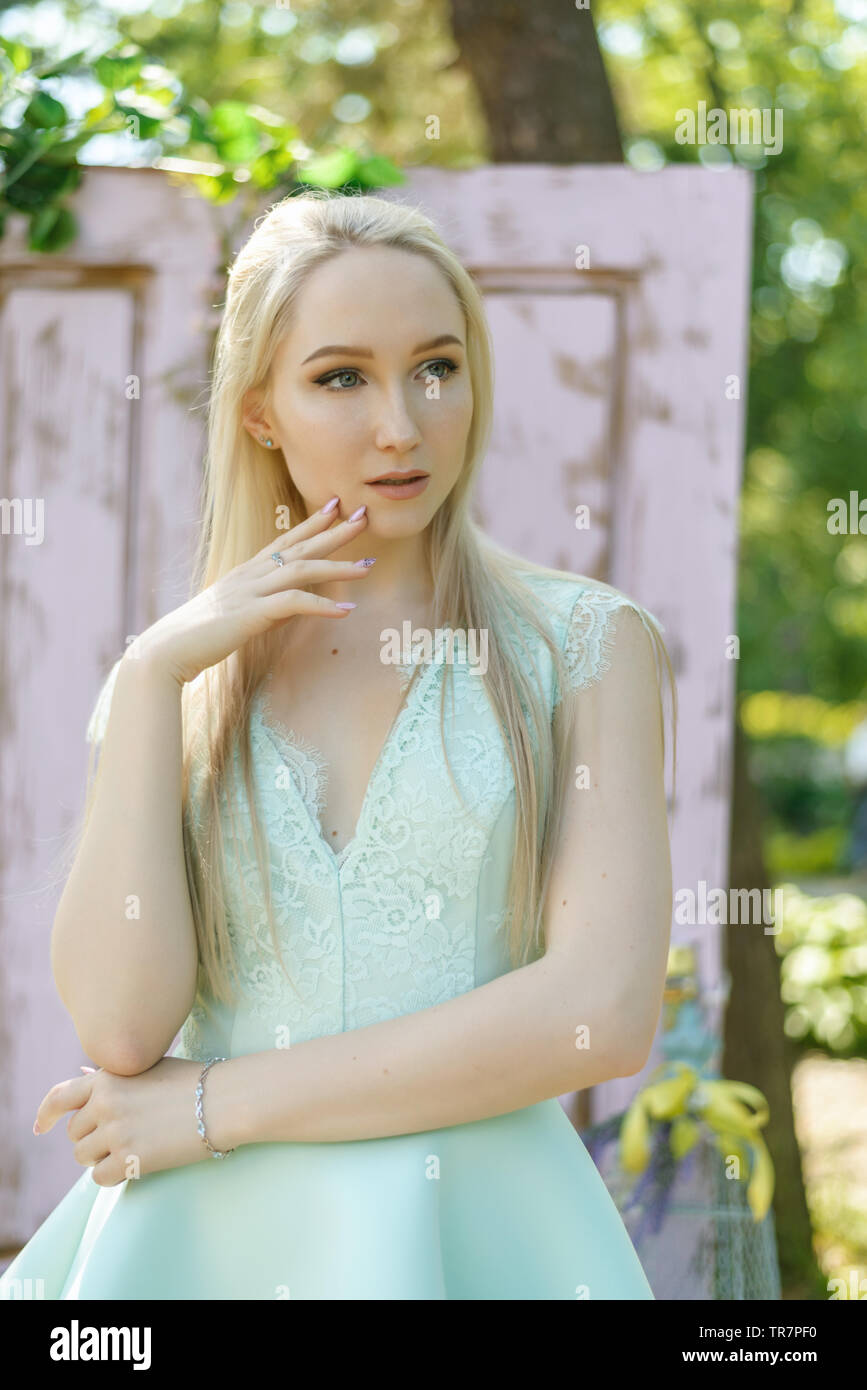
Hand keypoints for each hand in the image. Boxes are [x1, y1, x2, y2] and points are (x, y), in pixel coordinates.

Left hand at [32, 1056, 222, 1186]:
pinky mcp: (129, 1158)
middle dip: (92, 1139)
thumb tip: (82, 1076)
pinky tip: (136, 1164)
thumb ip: (113, 1077)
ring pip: (84, 1157)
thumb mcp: (149, 1069)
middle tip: (122, 1137)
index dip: (46, 1114)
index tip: (41, 1127)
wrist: (223, 1100)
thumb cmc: (193, 1081)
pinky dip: (114, 1175)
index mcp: (108, 1078)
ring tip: (132, 1149)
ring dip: (102, 1158)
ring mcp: (116, 1131)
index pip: (60, 1097)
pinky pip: (100, 1177)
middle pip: (75, 1134)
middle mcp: (105, 1103)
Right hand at [126, 499, 373, 685]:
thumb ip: (267, 606)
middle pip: (299, 546)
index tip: (336, 506)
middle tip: (364, 516)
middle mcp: (250, 574)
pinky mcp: (250, 614)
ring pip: (301, 570)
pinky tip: (346, 610)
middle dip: (334, 531)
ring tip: (367, 566)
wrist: (168, 649)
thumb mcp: (239, 614)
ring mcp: (249, 591)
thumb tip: (293, 606)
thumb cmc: (200, 636)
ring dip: (337, 566)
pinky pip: (292, 604)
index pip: (284, 539)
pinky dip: (322, 605)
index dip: (312, 523)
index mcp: (246, 572)